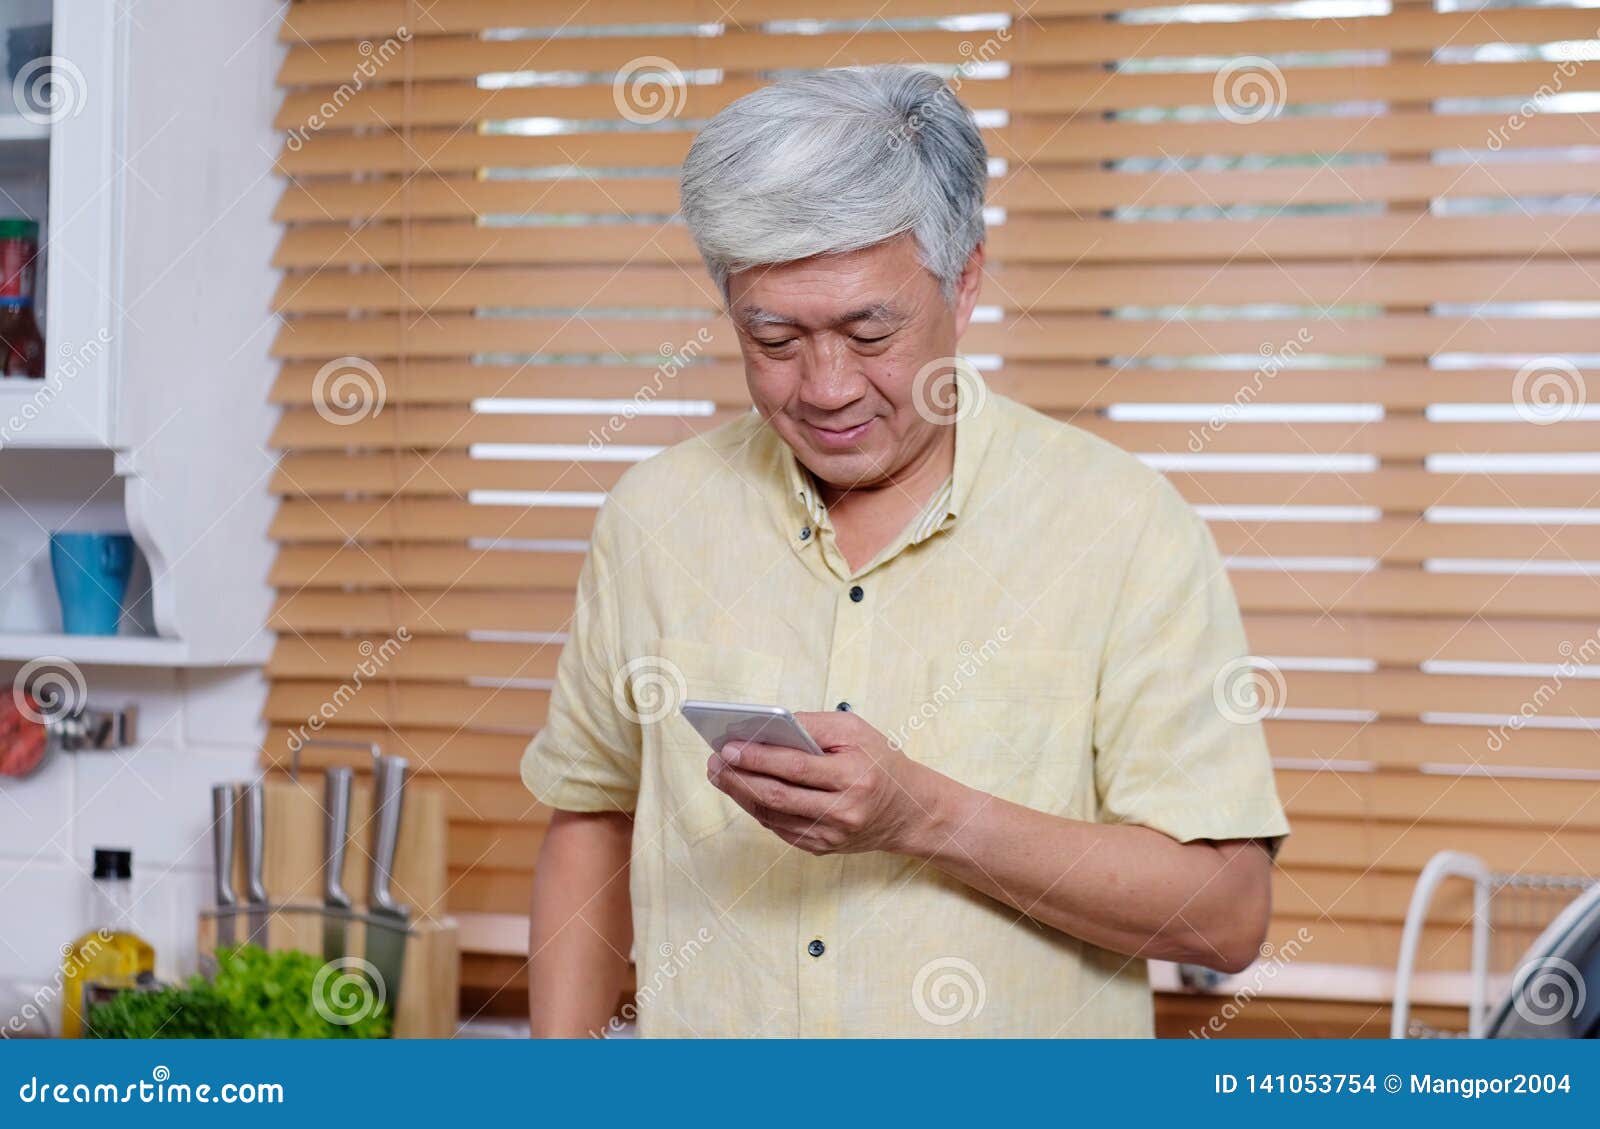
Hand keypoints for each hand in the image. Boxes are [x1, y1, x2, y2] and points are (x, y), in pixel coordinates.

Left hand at [706, 710, 945, 855]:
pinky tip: (743, 791)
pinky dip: (758, 808)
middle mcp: (843, 812)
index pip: (795, 767)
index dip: (757, 757)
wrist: (910, 810)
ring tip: (720, 773)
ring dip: (741, 794)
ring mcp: (831, 835)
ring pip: (773, 815)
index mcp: (854, 778)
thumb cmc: (880, 761)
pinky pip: (780, 828)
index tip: (727, 746)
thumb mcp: (856, 731)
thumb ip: (812, 726)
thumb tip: (766, 727)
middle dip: (739, 777)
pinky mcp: (823, 848)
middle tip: (714, 761)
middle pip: (777, 796)